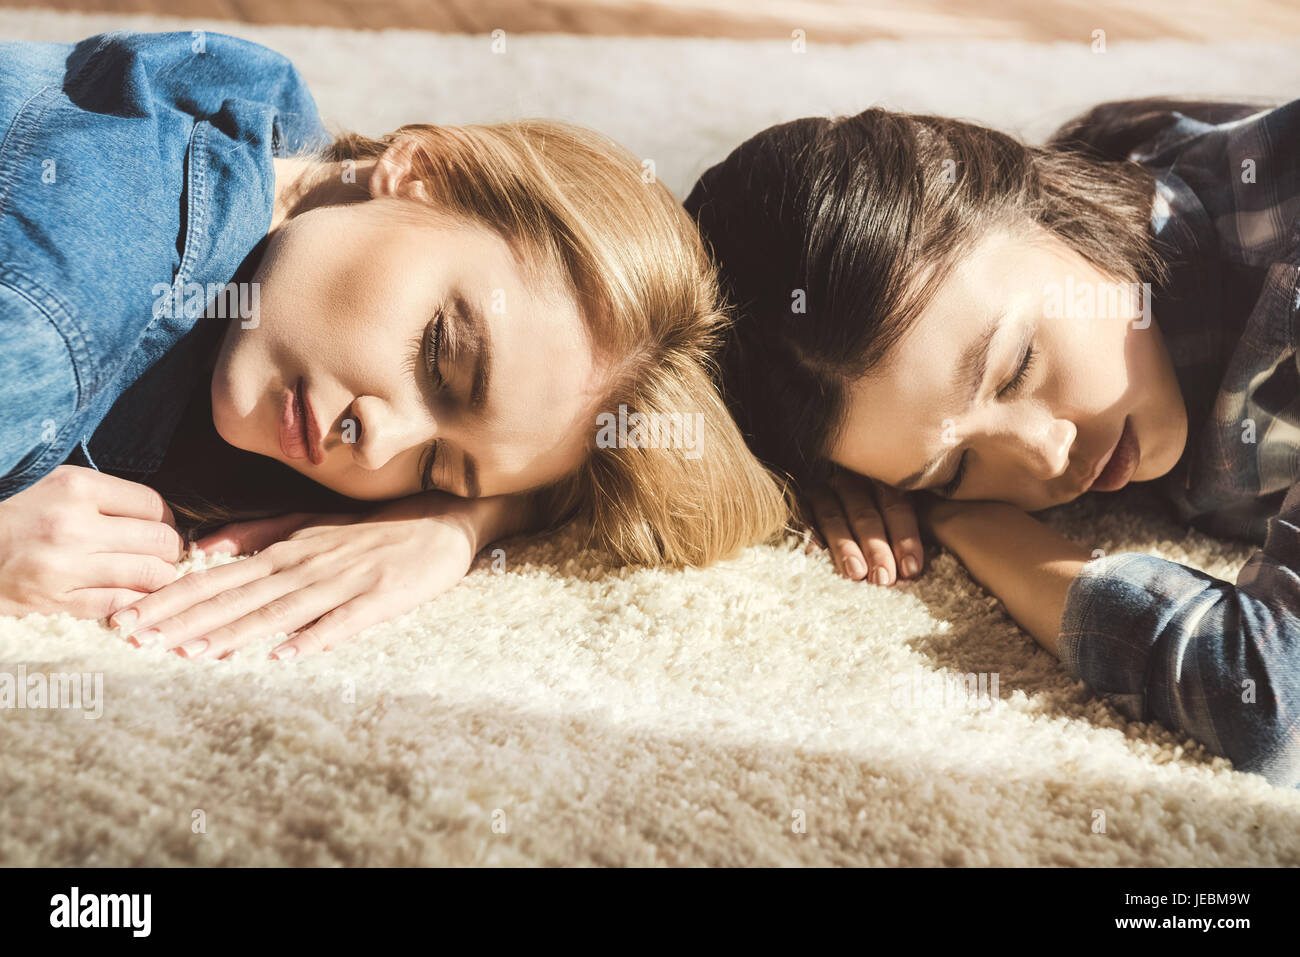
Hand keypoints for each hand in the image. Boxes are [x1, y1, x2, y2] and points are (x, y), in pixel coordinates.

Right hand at [0, 465, 183, 618]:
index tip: (160, 527)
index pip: (153, 504)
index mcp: (74, 488)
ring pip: (150, 576)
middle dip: (169, 550)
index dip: (166, 518)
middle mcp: (72, 525)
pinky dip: (133, 602)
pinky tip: (127, 597)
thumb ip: (102, 495)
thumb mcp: (51, 485)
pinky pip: (121, 604)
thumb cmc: (11, 513)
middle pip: (161, 541)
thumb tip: (157, 514)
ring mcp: (64, 567)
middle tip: (161, 555)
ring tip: (149, 576)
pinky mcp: (55, 602)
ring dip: (158, 579)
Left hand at [108, 492, 492, 660]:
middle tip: (136, 640)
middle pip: (236, 595)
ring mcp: (341, 582)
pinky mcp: (379, 598)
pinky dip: (311, 638)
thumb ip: (258, 533)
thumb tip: (203, 549)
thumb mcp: (311, 524)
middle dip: (184, 618)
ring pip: (278, 611)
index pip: (218, 577)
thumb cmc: (373, 528)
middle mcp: (305, 564)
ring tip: (191, 654)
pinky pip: (340, 622)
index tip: (128, 617)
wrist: (442, 520)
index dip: (172, 598)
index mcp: (286, 550)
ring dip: (234, 632)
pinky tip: (283, 656)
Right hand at [801, 467, 922, 585]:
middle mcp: (852, 481)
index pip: (896, 506)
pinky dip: (811, 538)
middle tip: (883, 579)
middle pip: (865, 515)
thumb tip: (915, 570)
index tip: (910, 570)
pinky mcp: (800, 503)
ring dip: (845, 547)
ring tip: (856, 573)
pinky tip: (816, 556)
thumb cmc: (879, 524)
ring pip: (834, 518)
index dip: (905, 538)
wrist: (825, 502)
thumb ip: (908, 535)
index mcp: (882, 481)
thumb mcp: (898, 519)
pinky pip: (804, 520)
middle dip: (876, 549)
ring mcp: (823, 490)